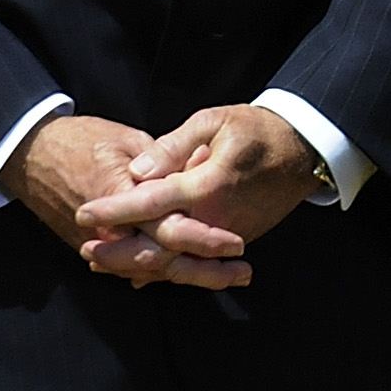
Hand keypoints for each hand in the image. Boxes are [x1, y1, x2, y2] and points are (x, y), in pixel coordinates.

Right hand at [0, 113, 237, 287]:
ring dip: (188, 276)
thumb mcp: (127, 139)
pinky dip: (160, 272)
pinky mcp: (92, 247)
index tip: (236, 244)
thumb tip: (200, 166)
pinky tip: (189, 274)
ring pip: (148, 270)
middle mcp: (109, 230)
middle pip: (161, 261)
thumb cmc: (82, 140)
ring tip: (226, 278)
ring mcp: (98, 243)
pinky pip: (131, 266)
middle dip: (203, 271)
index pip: (168, 228)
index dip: (203, 238)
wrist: (30, 156)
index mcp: (121, 198)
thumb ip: (163, 159)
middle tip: (241, 273)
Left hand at [71, 104, 323, 288]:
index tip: (84, 210)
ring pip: (175, 259)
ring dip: (136, 262)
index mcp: (208, 185)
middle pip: (158, 244)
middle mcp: (216, 218)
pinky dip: (163, 266)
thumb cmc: (259, 129)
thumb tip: (138, 172)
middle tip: (85, 249)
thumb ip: (174, 146)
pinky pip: (194, 260)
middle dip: (118, 249)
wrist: (306, 150)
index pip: (152, 202)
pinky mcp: (238, 239)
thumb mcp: (216, 121)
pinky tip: (138, 270)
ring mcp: (228, 233)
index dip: (115, 209)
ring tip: (102, 262)